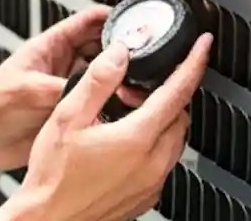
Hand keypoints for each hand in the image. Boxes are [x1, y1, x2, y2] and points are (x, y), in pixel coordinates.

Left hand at [0, 6, 143, 170]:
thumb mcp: (31, 90)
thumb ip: (66, 86)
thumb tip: (101, 85)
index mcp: (50, 47)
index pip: (88, 22)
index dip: (113, 17)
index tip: (138, 21)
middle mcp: (62, 65)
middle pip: (102, 49)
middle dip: (124, 52)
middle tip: (149, 60)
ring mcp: (65, 88)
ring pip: (102, 78)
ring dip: (120, 80)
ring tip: (142, 86)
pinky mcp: (67, 112)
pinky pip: (96, 104)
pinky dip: (112, 106)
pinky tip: (127, 112)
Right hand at [0, 33, 212, 220]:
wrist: (47, 219)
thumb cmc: (53, 177)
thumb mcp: (67, 116)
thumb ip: (98, 81)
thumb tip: (120, 54)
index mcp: (137, 139)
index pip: (178, 92)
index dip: (193, 64)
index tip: (203, 47)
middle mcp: (152, 164)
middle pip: (180, 116)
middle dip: (166, 94)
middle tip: (134, 89)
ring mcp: (152, 184)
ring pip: (174, 140)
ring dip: (160, 121)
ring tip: (126, 115)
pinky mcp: (146, 198)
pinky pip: (163, 163)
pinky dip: (153, 146)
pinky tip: (124, 143)